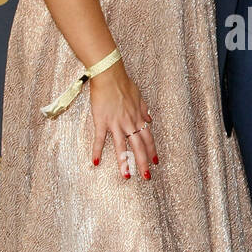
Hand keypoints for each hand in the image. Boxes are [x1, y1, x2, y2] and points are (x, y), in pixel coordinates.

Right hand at [89, 64, 157, 178]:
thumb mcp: (139, 96)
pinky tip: (95, 162)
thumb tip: (150, 120)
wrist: (110, 75)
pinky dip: (97, 150)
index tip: (155, 162)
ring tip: (127, 176)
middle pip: (138, 146)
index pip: (148, 138)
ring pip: (122, 147)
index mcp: (138, 117)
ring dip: (124, 163)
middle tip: (147, 177)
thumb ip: (144, 109)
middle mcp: (129, 123)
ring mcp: (116, 123)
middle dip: (143, 163)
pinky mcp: (102, 121)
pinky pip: (100, 139)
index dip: (152, 150)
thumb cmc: (123, 83)